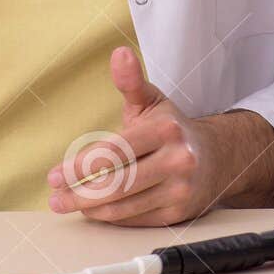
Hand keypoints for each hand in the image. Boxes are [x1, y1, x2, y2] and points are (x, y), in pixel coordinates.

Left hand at [45, 46, 221, 226]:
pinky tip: (94, 211)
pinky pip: (136, 219)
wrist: (217, 158)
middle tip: (55, 197)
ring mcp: (180, 190)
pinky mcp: (179, 214)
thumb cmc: (173, 129)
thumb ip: (131, 82)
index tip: (55, 175)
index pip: (115, 151)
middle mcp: (177, 160)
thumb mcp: (153, 101)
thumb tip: (119, 53)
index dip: (81, 166)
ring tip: (67, 204)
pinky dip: (111, 217)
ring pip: (125, 206)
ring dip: (90, 209)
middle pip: (118, 183)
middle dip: (80, 193)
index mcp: (166, 130)